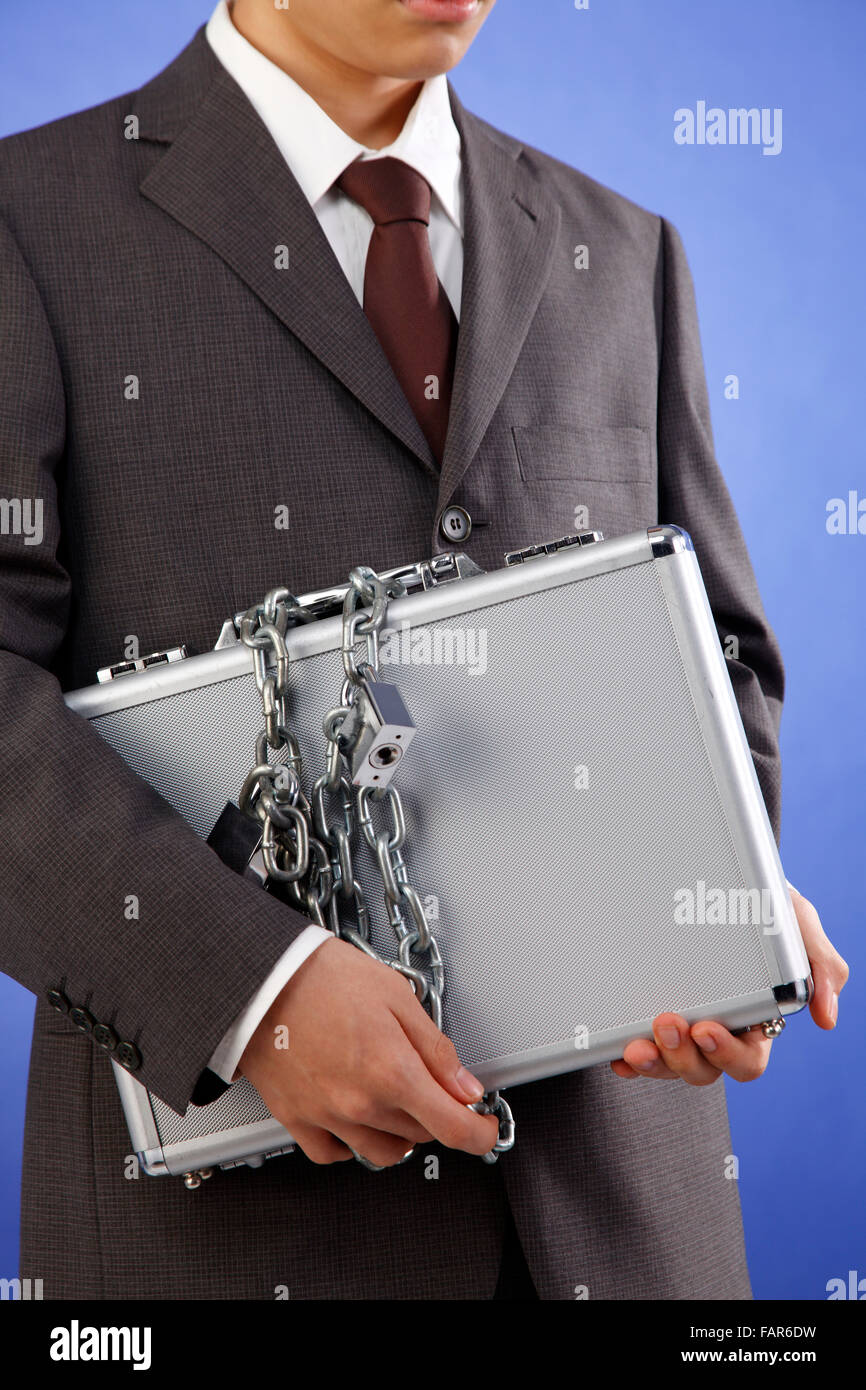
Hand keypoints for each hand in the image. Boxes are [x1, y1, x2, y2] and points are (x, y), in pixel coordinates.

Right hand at [238, 936, 498, 1165]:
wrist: (261, 978)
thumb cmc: (322, 976)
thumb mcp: (396, 995)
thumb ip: (435, 1048)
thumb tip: (465, 1085)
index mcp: (392, 1071)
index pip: (453, 1128)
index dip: (480, 1134)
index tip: (485, 1127)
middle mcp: (361, 1103)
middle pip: (420, 1135)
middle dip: (437, 1114)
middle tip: (433, 1085)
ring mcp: (327, 1115)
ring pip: (382, 1151)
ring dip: (400, 1132)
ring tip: (395, 1098)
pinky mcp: (296, 1118)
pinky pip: (333, 1153)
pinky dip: (352, 1143)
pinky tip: (356, 1116)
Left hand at [611, 885, 848, 1085]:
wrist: (719, 875)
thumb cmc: (765, 907)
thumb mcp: (798, 926)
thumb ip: (822, 966)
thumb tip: (827, 1018)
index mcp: (757, 1021)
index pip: (747, 1059)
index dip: (727, 1054)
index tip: (707, 1029)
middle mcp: (720, 1030)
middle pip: (704, 1069)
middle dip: (683, 1056)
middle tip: (667, 1023)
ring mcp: (684, 1027)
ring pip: (670, 1066)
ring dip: (653, 1062)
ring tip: (636, 1044)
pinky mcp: (651, 1017)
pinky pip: (640, 1052)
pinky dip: (628, 1059)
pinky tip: (616, 1053)